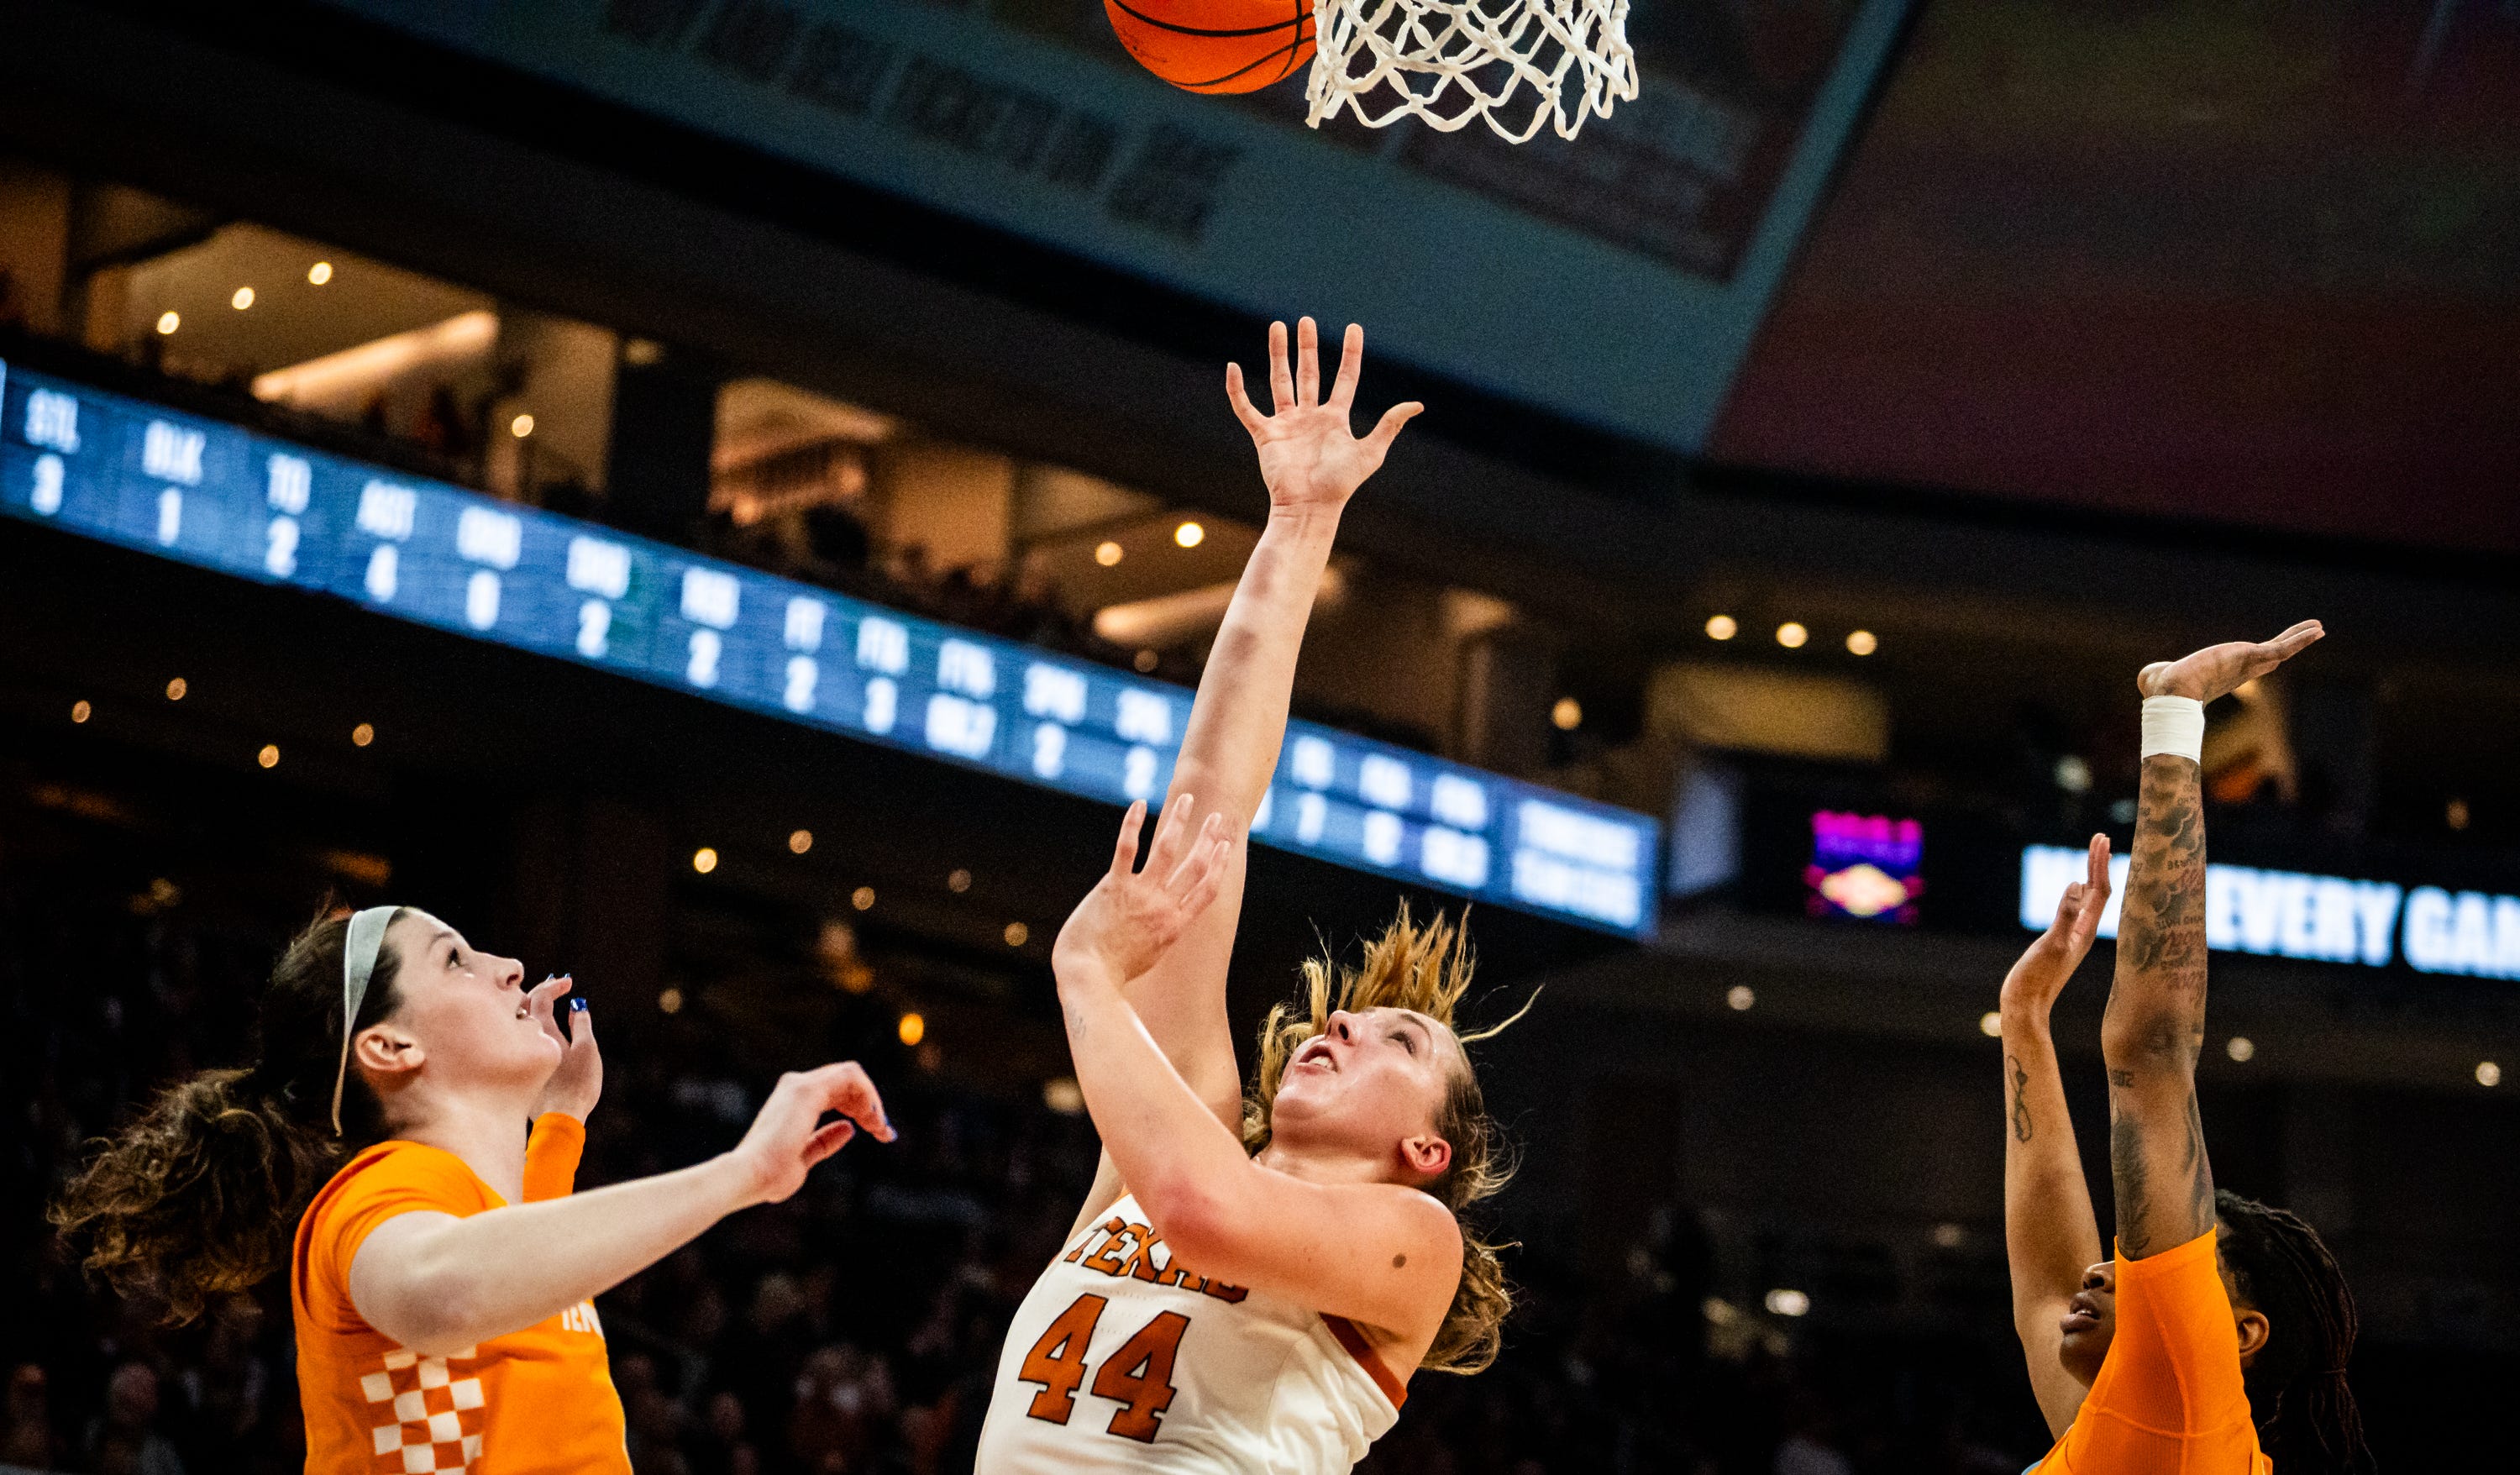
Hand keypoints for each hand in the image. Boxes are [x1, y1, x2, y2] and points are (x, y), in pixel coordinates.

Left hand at [527, 977, 601, 1122]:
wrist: (560, 1119)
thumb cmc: (577, 1084)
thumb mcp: (587, 1049)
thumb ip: (582, 1024)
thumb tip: (577, 1006)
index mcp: (541, 1031)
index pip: (540, 996)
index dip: (555, 985)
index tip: (570, 983)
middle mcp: (521, 1039)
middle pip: (522, 1005)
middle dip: (541, 992)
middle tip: (558, 988)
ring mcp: (515, 1054)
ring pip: (517, 1022)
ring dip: (532, 1009)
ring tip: (548, 1004)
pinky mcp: (515, 1068)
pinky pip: (516, 1038)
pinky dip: (529, 1027)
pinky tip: (540, 1031)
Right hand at [724, 1062, 893, 1208]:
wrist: (749, 1176)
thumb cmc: (769, 1176)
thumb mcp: (804, 1158)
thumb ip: (825, 1141)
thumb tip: (849, 1128)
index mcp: (792, 1102)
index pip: (837, 1093)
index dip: (861, 1110)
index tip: (879, 1132)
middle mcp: (795, 1087)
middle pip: (847, 1082)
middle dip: (871, 1105)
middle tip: (884, 1132)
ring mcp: (800, 1085)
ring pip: (851, 1075)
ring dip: (872, 1100)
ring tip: (880, 1128)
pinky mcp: (808, 1090)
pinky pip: (851, 1077)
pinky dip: (868, 1095)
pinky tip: (873, 1118)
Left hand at [1054, 795, 1231, 993]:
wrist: (1089, 976)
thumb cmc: (1113, 973)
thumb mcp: (1149, 956)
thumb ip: (1160, 935)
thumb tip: (1164, 926)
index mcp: (1175, 926)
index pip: (1207, 890)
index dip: (1219, 865)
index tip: (1226, 846)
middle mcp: (1163, 907)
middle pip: (1194, 865)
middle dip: (1208, 837)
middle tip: (1216, 816)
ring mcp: (1140, 895)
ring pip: (1166, 849)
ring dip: (1178, 821)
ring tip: (1186, 798)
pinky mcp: (1113, 886)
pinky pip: (1127, 848)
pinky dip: (1133, 824)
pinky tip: (1139, 804)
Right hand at [1225, 318, 1421, 513]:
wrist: (1309, 507)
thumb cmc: (1340, 485)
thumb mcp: (1370, 452)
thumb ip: (1390, 425)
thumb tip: (1418, 404)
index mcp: (1335, 418)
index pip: (1346, 378)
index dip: (1351, 353)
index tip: (1353, 328)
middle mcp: (1310, 417)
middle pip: (1309, 373)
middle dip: (1306, 346)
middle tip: (1305, 321)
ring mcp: (1287, 424)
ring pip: (1280, 381)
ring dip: (1277, 354)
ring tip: (1277, 326)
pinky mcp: (1266, 435)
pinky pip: (1246, 408)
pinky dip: (1237, 390)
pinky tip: (1233, 367)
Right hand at [2001, 834, 2110, 1020]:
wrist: (2026, 1006)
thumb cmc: (2037, 978)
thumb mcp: (2052, 944)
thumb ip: (2066, 915)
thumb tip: (2078, 884)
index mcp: (2084, 931)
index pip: (2099, 890)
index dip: (2101, 864)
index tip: (2101, 840)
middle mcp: (2083, 932)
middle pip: (2098, 891)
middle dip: (2099, 864)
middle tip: (2100, 838)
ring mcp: (2072, 937)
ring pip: (2089, 900)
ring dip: (2092, 875)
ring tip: (2095, 856)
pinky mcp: (2060, 942)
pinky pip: (2075, 910)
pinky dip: (2078, 892)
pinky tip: (2075, 889)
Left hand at [2138, 620, 2321, 702]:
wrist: (2172, 691)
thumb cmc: (2162, 688)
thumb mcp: (2162, 677)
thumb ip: (2156, 675)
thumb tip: (2146, 679)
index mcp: (2224, 673)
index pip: (2249, 665)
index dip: (2262, 659)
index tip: (2274, 656)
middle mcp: (2240, 669)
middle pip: (2271, 656)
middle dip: (2288, 647)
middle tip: (2308, 638)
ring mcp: (2249, 664)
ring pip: (2281, 650)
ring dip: (2300, 638)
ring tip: (2319, 629)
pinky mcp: (2252, 656)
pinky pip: (2282, 648)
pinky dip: (2300, 639)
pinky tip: (2317, 630)